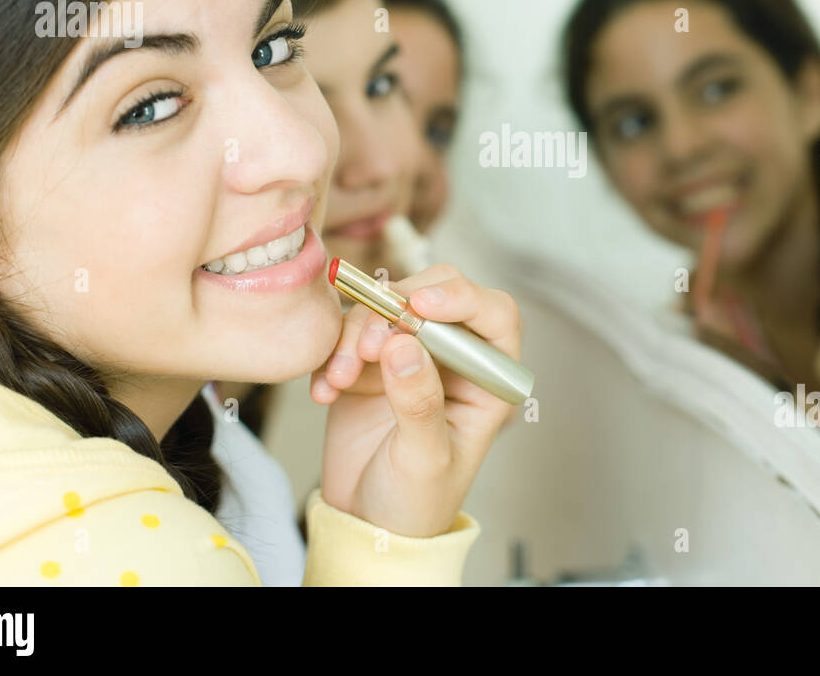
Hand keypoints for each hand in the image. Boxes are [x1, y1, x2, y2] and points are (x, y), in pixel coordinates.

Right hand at [309, 264, 521, 537]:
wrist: (368, 524)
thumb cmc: (417, 501)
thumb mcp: (425, 458)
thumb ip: (419, 402)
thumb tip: (404, 345)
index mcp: (487, 378)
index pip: (493, 315)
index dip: (462, 298)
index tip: (421, 306)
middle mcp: (453, 358)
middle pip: (434, 296)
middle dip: (398, 310)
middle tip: (370, 345)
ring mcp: (409, 355)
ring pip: (385, 309)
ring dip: (357, 335)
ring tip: (340, 380)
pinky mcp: (368, 362)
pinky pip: (348, 333)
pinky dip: (332, 355)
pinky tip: (326, 392)